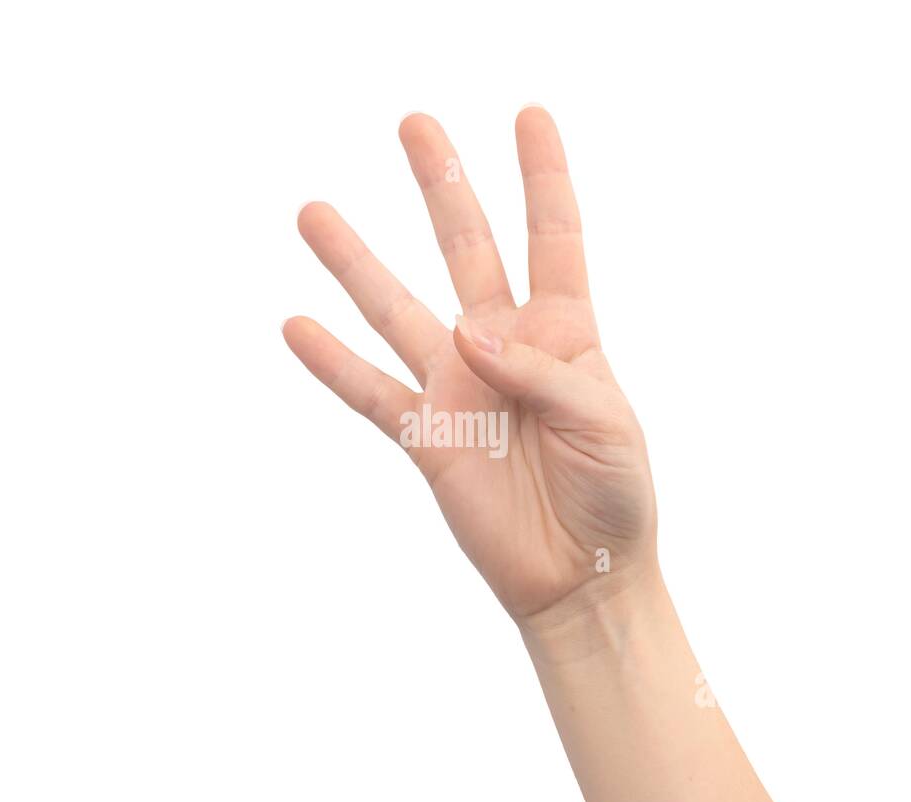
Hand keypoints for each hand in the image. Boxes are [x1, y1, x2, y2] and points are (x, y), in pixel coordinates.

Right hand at [284, 107, 657, 632]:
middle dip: (443, 186)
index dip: (542, 176)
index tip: (528, 115)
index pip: (553, 238)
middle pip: (467, 248)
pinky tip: (296, 327)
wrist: (581, 578)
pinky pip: (370, 392)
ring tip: (314, 212)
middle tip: (415, 124)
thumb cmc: (614, 497)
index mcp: (564, 334)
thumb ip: (540, 373)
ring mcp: (457, 388)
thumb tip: (467, 333)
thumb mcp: (605, 425)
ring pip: (398, 309)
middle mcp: (502, 347)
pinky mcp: (425, 437)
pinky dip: (331, 363)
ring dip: (357, 263)